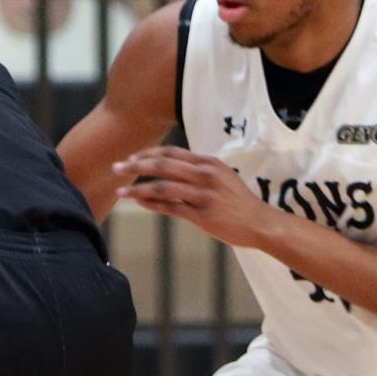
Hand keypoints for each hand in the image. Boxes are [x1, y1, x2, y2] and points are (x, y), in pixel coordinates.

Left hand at [113, 146, 278, 248]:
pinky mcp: (202, 215)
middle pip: (163, 165)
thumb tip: (173, 169)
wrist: (260, 223)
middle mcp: (205, 175)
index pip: (171, 153)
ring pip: (163, 187)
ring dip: (138, 189)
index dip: (148, 154)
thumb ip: (199, 171)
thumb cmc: (239, 202)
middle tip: (116, 168)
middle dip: (136, 166)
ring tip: (120, 192)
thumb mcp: (222, 177)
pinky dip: (152, 204)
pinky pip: (171, 207)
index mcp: (208, 163)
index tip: (131, 157)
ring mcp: (203, 195)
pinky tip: (139, 203)